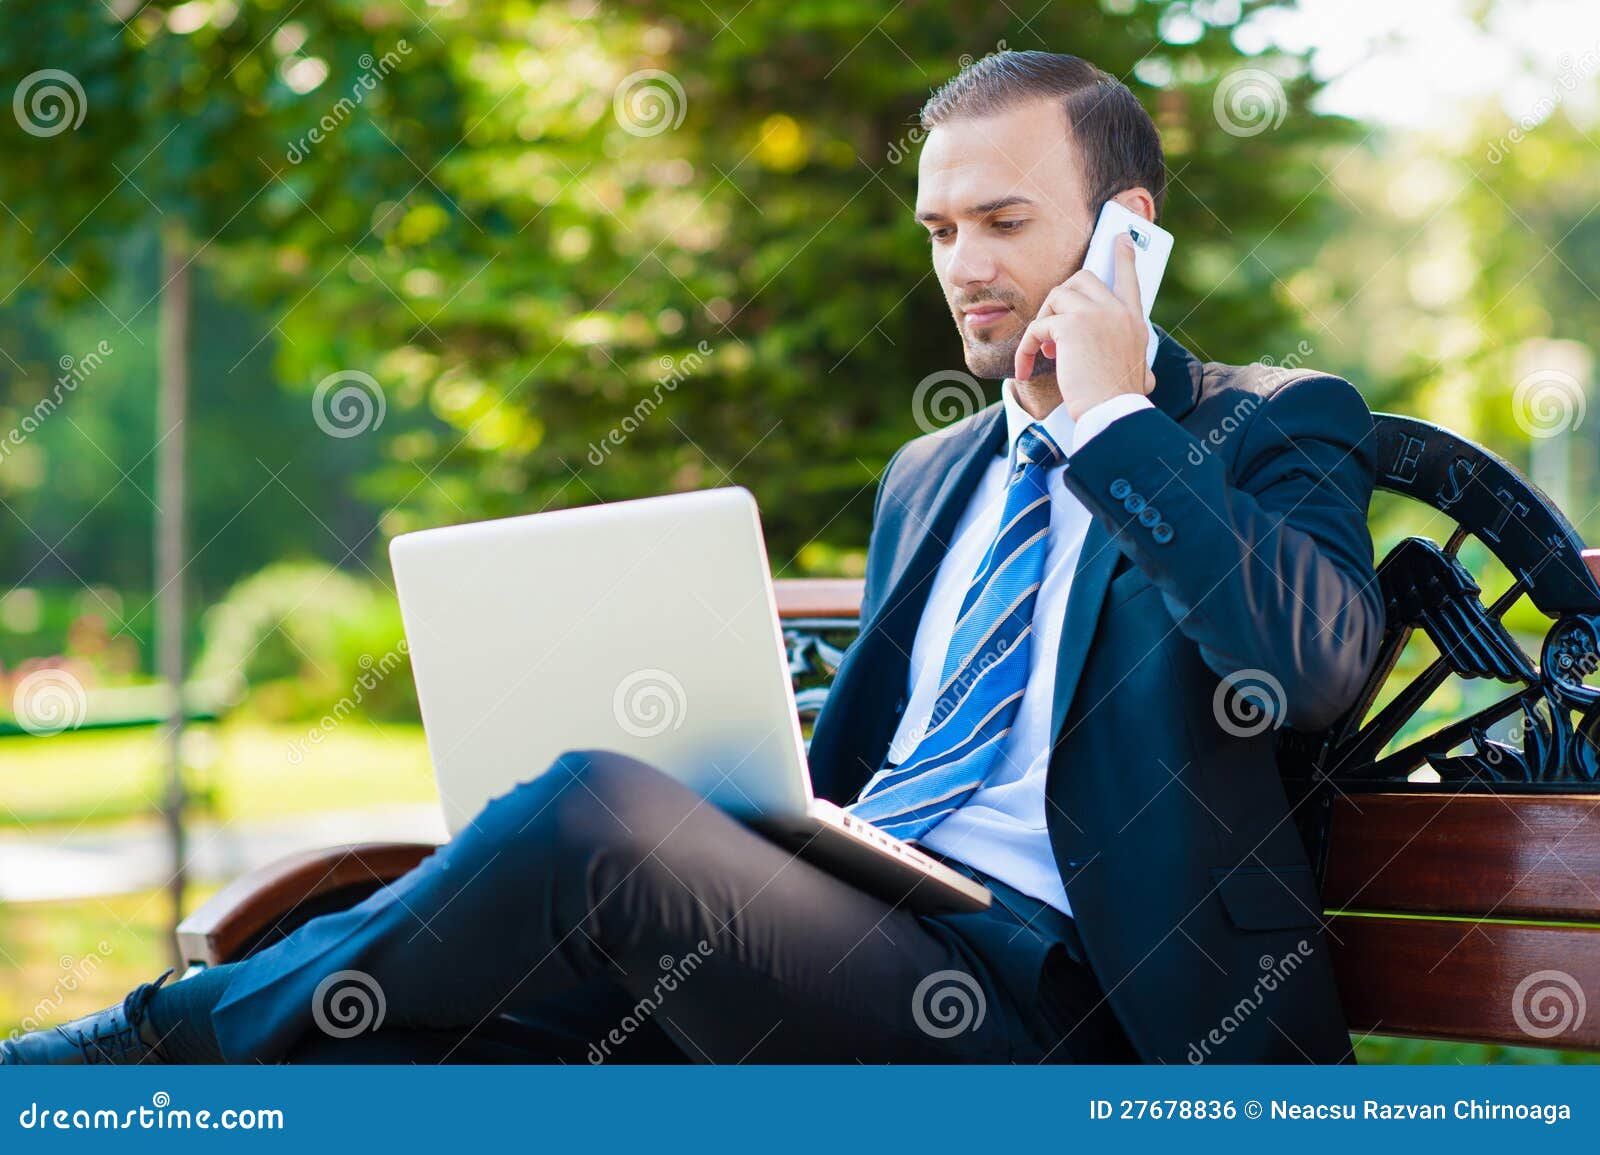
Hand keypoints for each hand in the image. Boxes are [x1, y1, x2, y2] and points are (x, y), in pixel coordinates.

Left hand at [1013, 233, 1154, 419]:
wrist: (1112, 412)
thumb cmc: (1121, 400)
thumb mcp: (1139, 373)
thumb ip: (1135, 362)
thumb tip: (1147, 379)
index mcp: (1135, 322)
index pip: (1129, 279)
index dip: (1124, 257)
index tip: (1121, 238)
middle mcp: (1118, 311)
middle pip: (1083, 278)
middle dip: (1062, 298)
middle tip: (1053, 329)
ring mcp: (1095, 314)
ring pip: (1058, 295)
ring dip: (1044, 321)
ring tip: (1046, 351)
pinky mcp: (1070, 326)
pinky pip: (1038, 326)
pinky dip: (1027, 347)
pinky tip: (1026, 368)